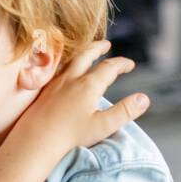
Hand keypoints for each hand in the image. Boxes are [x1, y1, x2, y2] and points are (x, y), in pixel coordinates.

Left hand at [15, 40, 149, 153]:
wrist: (36, 138)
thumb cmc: (71, 135)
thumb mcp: (104, 125)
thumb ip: (125, 111)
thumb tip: (144, 98)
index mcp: (88, 86)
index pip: (109, 68)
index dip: (121, 64)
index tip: (130, 64)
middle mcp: (71, 79)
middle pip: (86, 56)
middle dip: (98, 48)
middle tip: (107, 44)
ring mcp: (55, 82)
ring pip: (69, 60)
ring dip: (81, 53)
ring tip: (87, 52)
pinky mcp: (43, 89)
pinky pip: (56, 68)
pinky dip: (66, 63)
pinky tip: (65, 69)